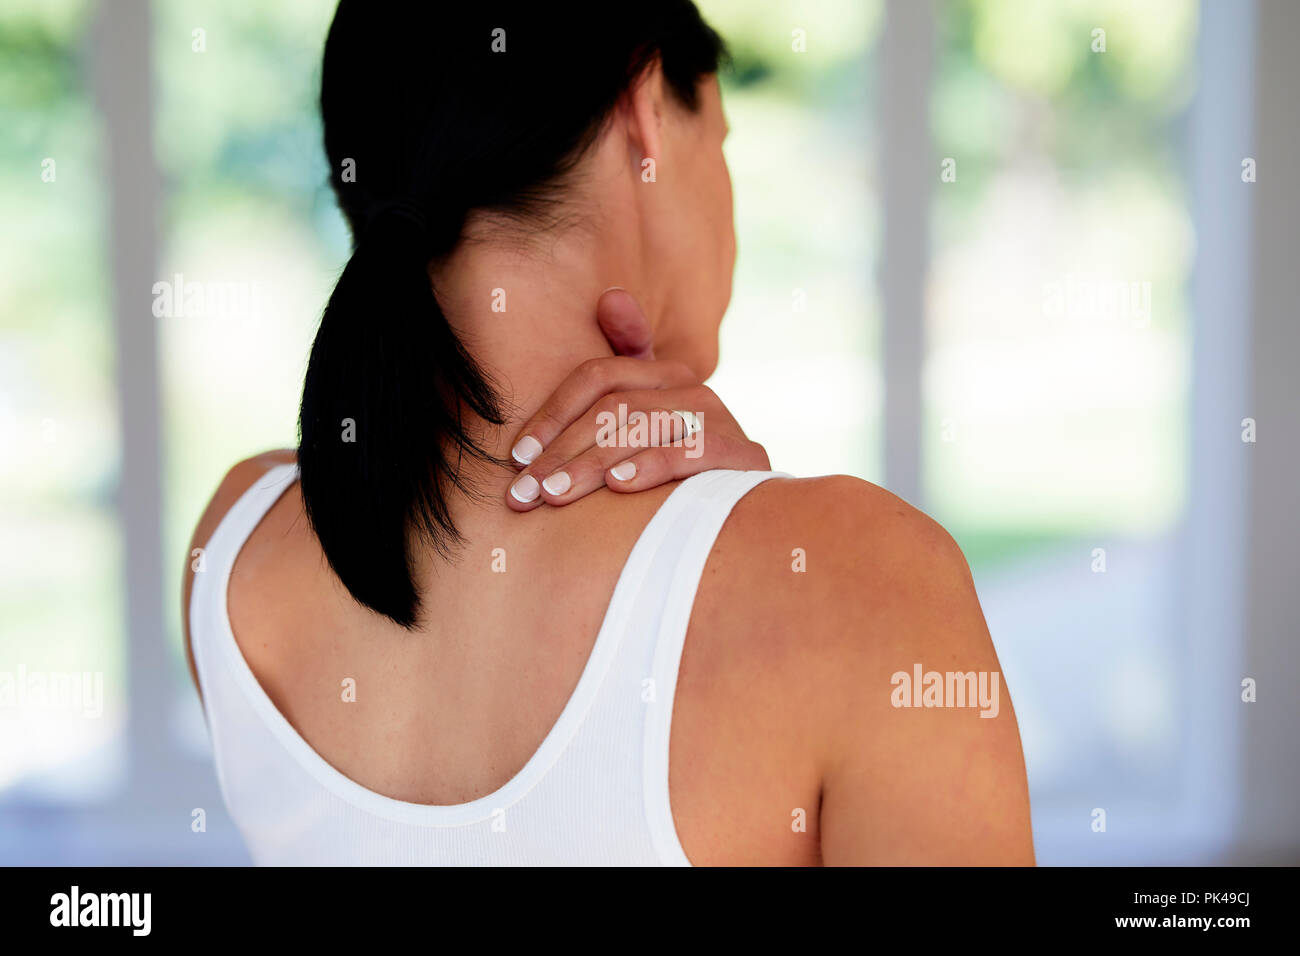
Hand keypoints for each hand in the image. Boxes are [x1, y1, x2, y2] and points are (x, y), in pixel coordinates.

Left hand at [504, 290, 770, 509]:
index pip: (598, 376)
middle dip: (562, 452)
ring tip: (555, 494)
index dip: (553, 413)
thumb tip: (611, 296)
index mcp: (664, 372)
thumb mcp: (646, 419)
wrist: (745, 501)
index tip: (518, 455)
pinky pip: (690, 453)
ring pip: (642, 430)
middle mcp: (692, 387)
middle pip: (613, 409)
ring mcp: (719, 418)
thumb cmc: (680, 463)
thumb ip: (620, 372)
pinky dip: (651, 466)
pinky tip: (617, 487)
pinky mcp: (741, 453)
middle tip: (524, 490)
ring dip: (591, 465)